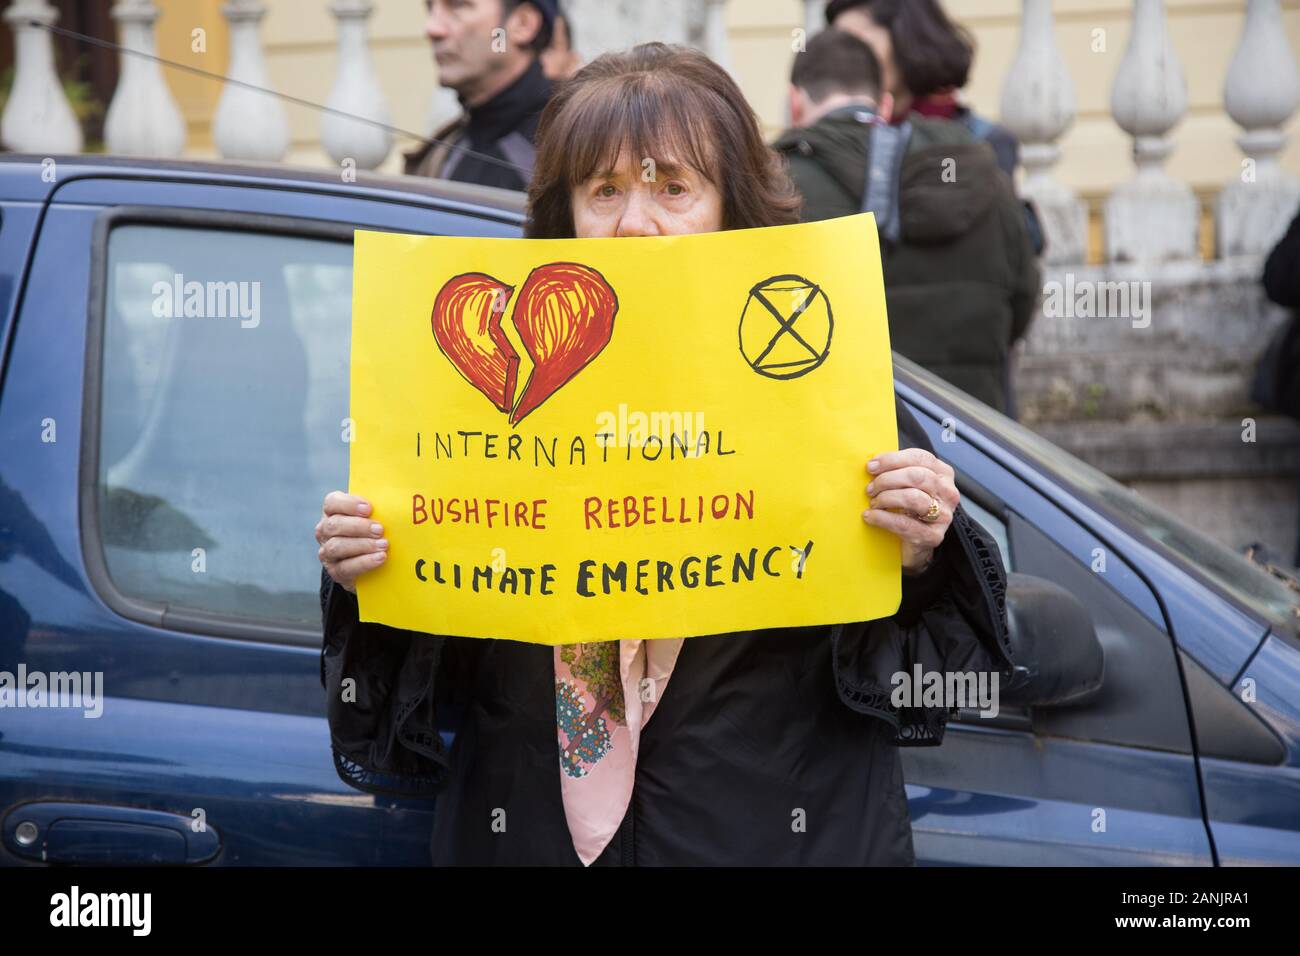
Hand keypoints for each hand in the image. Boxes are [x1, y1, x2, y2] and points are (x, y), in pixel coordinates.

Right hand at [316, 491, 386, 593]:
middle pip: (335, 525)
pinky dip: (364, 562)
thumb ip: (377, 508)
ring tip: (383, 545)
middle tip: (380, 529)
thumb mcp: (371, 518)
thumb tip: (396, 502)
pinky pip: (346, 567)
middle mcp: (325, 531)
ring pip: (337, 546)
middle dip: (359, 526)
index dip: (349, 504)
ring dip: (363, 545)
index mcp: (332, 512)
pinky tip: (380, 557)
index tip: (368, 508)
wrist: (367, 566)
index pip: (332, 502)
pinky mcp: (335, 571)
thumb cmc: (371, 533)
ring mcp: (327, 552)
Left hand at [861, 448, 958, 573]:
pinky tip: (870, 516)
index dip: (893, 460)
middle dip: (887, 479)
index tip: (872, 466)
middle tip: (871, 488)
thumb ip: (897, 471)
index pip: (920, 458)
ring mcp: (943, 515)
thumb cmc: (909, 511)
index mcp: (943, 474)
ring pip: (912, 497)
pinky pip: (904, 523)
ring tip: (873, 503)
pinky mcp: (934, 536)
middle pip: (916, 476)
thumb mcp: (907, 486)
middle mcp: (947, 493)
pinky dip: (882, 518)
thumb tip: (872, 464)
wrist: (916, 546)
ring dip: (886, 498)